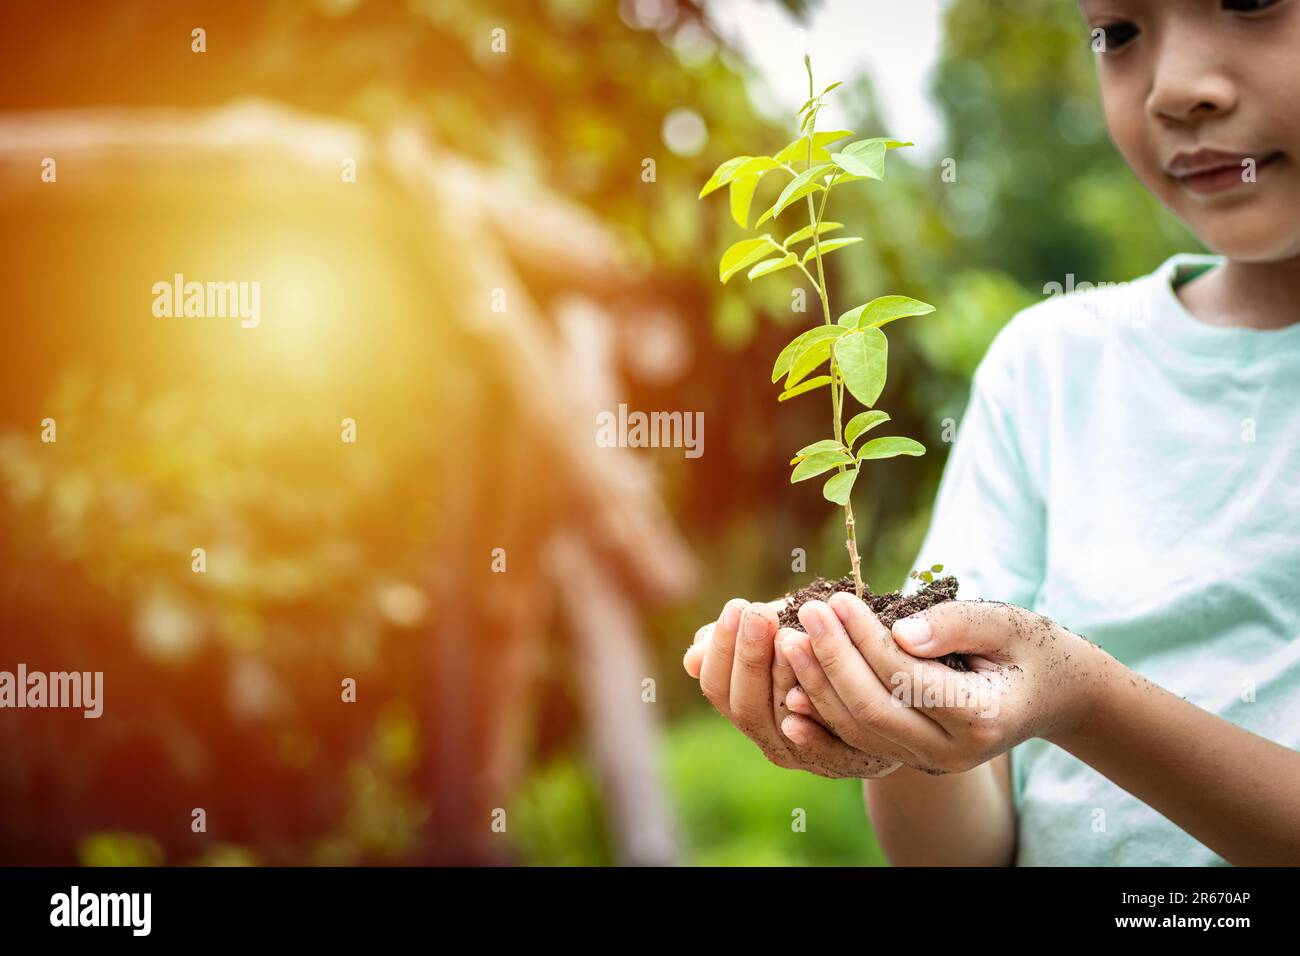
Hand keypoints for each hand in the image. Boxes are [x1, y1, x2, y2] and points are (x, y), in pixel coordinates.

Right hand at [683, 598, 901, 778]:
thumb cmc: (826, 654)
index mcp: (748, 708)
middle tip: (760, 613)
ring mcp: (806, 757)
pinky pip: (827, 751)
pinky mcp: (850, 763)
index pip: (716, 686)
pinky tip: (802, 694)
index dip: (721, 648)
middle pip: (743, 707)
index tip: (737, 606)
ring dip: (779, 680)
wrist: (890, 694)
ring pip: (778, 725)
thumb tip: (690, 657)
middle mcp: (770, 740)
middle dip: (749, 656)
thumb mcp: (785, 638)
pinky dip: (811, 726)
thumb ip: (746, 642)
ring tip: (788, 636)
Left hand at [780, 593, 1101, 773]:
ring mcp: (930, 760)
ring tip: (789, 641)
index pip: (905, 679)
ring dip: (818, 686)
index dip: (864, 640)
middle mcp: (953, 750)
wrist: (1050, 693)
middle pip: (873, 710)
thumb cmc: (1028, 647)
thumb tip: (902, 632)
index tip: (835, 601)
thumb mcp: (1005, 623)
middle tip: (802, 616)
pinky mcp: (911, 756)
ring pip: (859, 730)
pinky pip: (858, 742)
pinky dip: (823, 718)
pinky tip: (790, 693)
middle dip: (830, 661)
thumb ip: (957, 625)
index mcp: (981, 716)